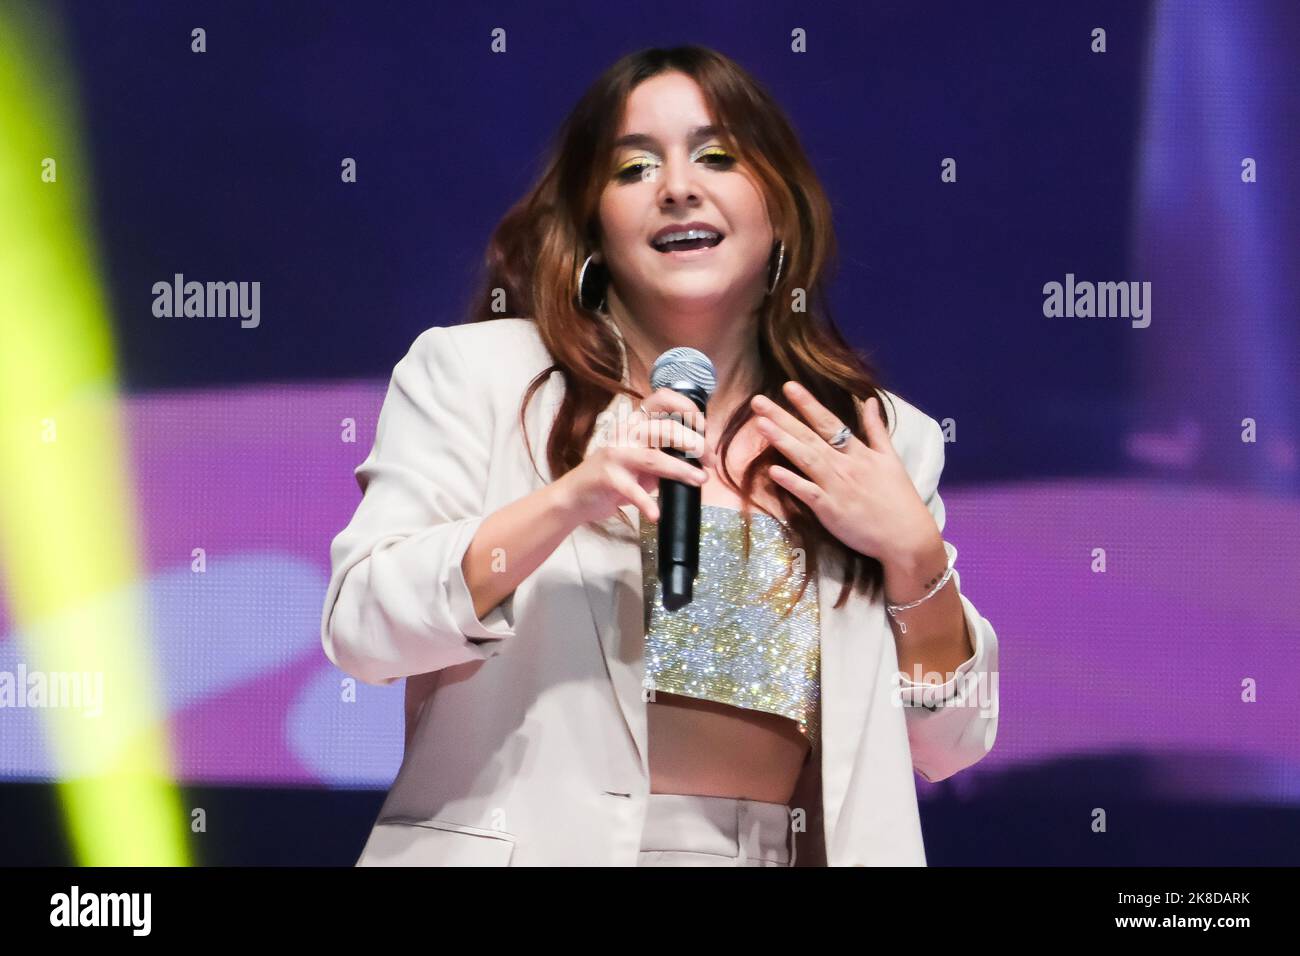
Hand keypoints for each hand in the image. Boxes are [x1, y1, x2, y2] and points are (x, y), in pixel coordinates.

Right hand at [556, 388, 713, 525]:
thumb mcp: (642, 458)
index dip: (686, 407)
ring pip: (654, 457)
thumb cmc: (615, 476)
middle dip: (694, 444)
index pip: (661, 399)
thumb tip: (701, 455)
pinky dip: (646, 503)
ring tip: (699, 480)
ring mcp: (615, 454)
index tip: (703, 427)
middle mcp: (626, 432)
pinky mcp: (608, 477)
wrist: (577, 496)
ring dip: (681, 469)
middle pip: (666, 429)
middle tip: (709, 461)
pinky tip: (656, 514)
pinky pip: (632, 490)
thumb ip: (665, 452)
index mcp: (636, 423)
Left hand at [750, 382, 938, 563]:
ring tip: (761, 424)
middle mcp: (845, 466)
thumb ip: (877, 429)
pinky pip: (808, 493)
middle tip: (758, 401)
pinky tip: (773, 470)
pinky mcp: (831, 510)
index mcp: (859, 453)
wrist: (907, 537)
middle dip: (783, 417)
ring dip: (783, 441)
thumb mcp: (891, 458)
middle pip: (810, 437)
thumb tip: (870, 401)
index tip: (789, 386)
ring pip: (806, 459)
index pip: (829, 423)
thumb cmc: (899, 499)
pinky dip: (792, 481)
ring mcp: (836, 487)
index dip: (808, 404)